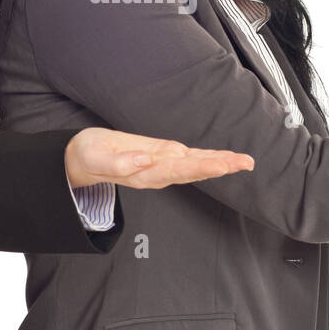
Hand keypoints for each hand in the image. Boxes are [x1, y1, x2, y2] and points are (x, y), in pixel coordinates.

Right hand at [65, 127, 253, 188]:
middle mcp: (158, 172)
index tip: (222, 166)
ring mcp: (161, 165)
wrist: (82, 159)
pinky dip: (208, 157)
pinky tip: (224, 159)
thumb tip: (144, 160)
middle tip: (246, 162)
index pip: (178, 170)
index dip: (201, 168)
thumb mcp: (95, 158)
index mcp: (144, 174)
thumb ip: (118, 163)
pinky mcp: (161, 155)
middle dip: (220, 166)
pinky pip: (188, 158)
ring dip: (220, 163)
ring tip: (244, 161)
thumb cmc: (88, 157)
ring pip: (195, 164)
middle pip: (194, 169)